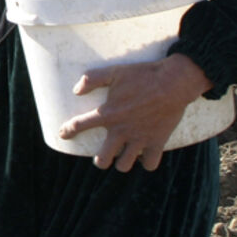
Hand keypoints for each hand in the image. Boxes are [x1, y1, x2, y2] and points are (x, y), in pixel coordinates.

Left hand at [57, 53, 212, 171]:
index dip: (68, 131)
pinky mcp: (157, 142)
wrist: (173, 82)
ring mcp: (139, 138)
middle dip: (100, 160)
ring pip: (124, 165)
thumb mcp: (114, 71)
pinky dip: (146, 162)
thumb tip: (76, 90)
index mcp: (108, 113)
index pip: (80, 125)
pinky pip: (149, 163)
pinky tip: (144, 155)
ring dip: (122, 162)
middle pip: (103, 159)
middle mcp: (121, 130)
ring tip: (123, 155)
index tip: (63, 134)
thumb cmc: (142, 75)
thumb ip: (92, 79)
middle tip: (103, 156)